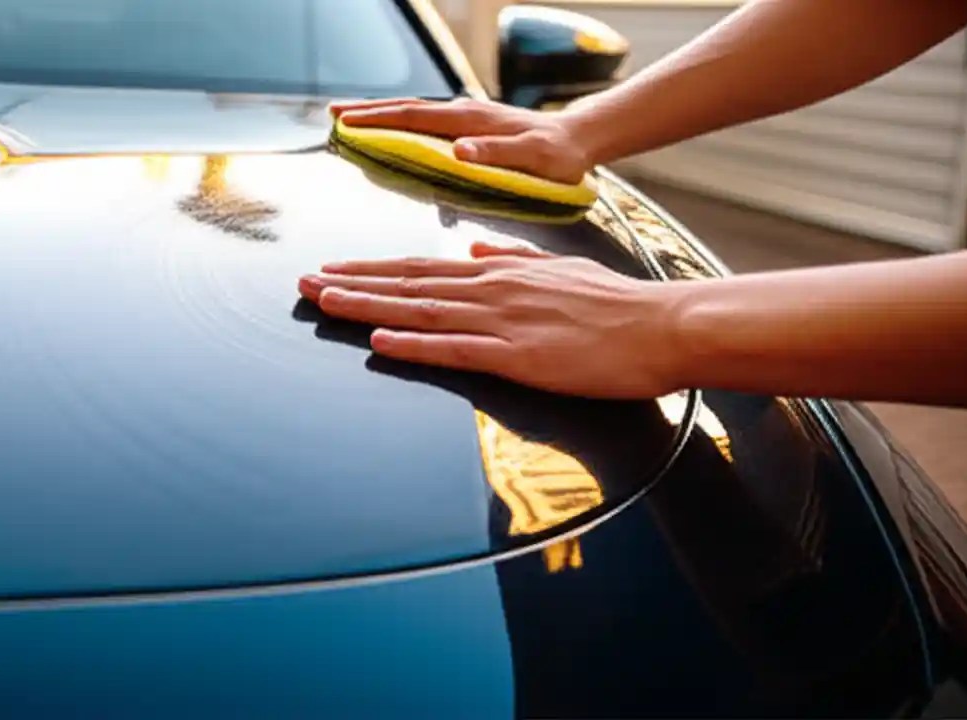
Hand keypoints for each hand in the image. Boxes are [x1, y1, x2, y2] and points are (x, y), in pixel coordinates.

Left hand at [299, 242, 684, 398]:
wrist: (661, 327)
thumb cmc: (615, 304)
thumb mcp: (557, 269)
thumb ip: (510, 258)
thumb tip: (471, 248)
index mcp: (499, 272)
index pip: (420, 268)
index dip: (373, 270)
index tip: (336, 269)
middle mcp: (490, 290)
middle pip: (407, 286)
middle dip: (352, 284)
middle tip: (305, 282)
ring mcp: (501, 322)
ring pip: (419, 312)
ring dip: (367, 307)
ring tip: (324, 302)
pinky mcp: (517, 356)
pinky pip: (454, 349)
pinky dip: (413, 345)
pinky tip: (380, 342)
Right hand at [329, 98, 593, 184]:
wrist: (579, 140)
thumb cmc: (558, 156)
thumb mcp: (533, 158)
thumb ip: (496, 153)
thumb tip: (459, 150)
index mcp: (471, 122)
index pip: (414, 118)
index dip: (379, 121)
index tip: (347, 123)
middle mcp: (464, 115)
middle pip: (406, 109)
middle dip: (368, 111)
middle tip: (333, 114)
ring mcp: (466, 118)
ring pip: (414, 112)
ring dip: (381, 114)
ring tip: (350, 117)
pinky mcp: (470, 126)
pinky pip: (426, 121)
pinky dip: (401, 121)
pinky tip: (392, 128)